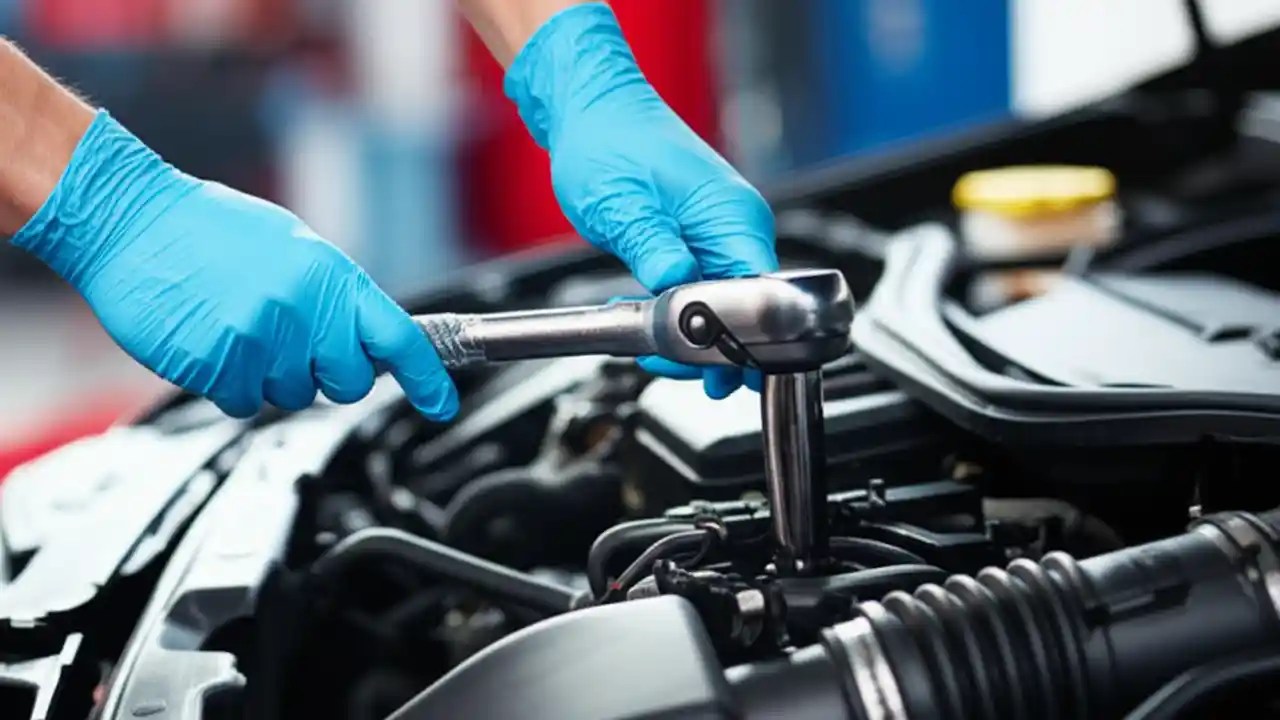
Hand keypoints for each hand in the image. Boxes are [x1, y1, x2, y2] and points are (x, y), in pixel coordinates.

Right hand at [12, 111, 458, 419]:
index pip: (399, 337)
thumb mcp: (291, 247)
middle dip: (327, 372)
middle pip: (348, 382)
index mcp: (331, 277)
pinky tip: (214, 341)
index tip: (442, 402)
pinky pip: (244, 402)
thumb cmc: (207, 228)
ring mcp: (262, 341)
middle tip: (292, 340)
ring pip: (292, 395)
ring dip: (271, 374)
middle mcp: (304, 311)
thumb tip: (364, 332)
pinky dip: (231, 383)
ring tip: (239, 325)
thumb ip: (333, 294)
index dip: (427, 377)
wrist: (129, 220)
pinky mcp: (219, 366)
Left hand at [504, 2, 777, 397]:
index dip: (738, 340)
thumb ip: (655, 252)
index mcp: (731, 216)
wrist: (592, 108)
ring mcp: (722, 231)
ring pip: (722, 304)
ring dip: (686, 330)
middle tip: (662, 366)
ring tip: (645, 344)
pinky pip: (704, 286)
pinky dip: (678, 308)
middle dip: (707, 347)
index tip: (707, 370)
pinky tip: (647, 314)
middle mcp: (737, 224)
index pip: (761, 295)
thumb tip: (677, 291)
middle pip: (745, 309)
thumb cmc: (608, 140)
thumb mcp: (623, 206)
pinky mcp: (703, 237)